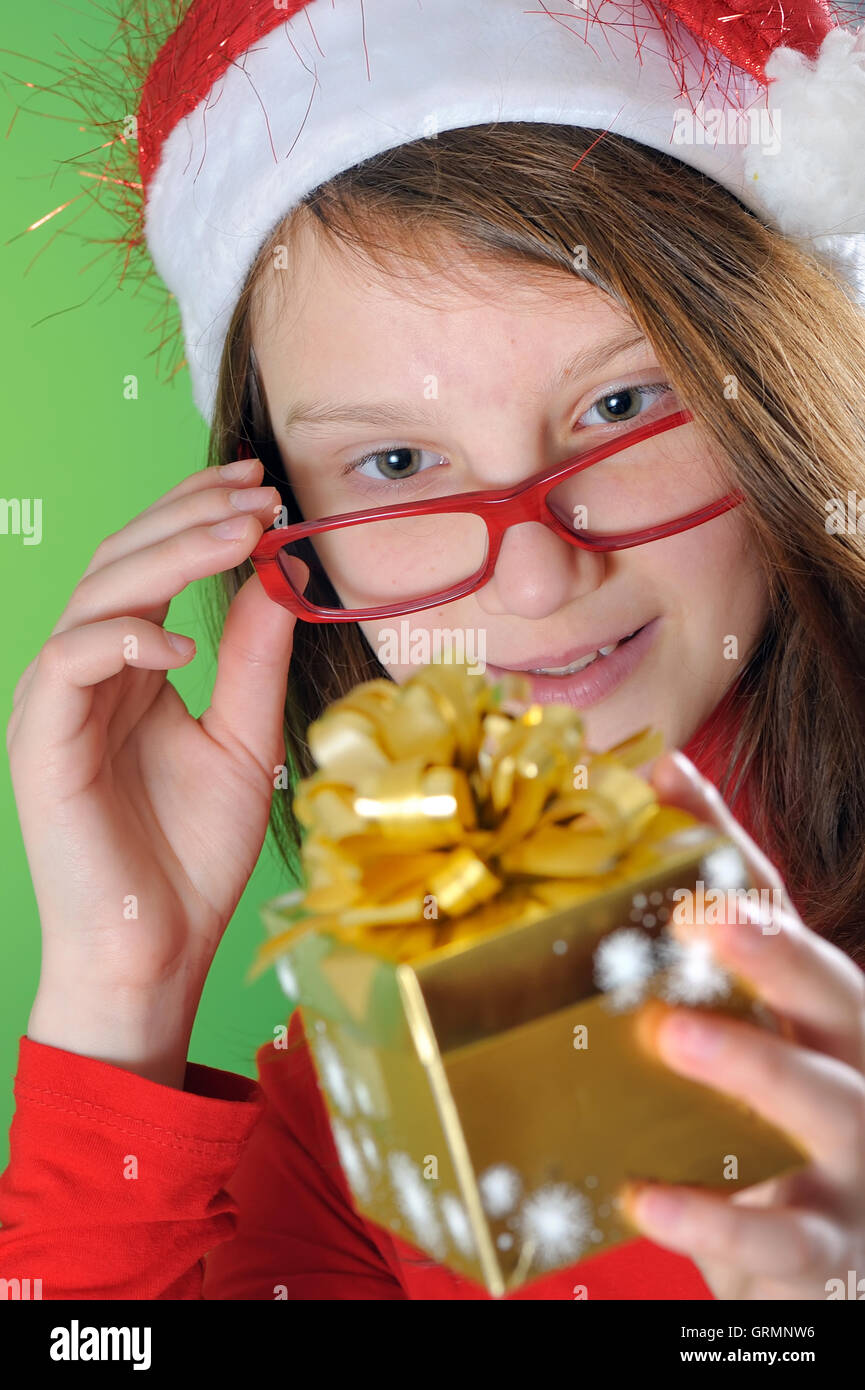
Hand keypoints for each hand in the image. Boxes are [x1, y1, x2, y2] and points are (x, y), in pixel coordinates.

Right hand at [8, 457, 307, 1083]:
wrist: (158, 948)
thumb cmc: (194, 853)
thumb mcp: (244, 739)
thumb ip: (255, 659)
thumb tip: (283, 574)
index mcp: (132, 668)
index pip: (155, 566)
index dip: (200, 516)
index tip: (264, 489)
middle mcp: (89, 672)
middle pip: (124, 562)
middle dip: (189, 515)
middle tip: (256, 492)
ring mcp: (59, 703)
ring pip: (97, 596)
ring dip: (168, 555)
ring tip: (239, 535)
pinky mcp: (40, 741)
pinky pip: (67, 664)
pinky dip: (122, 641)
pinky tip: (181, 644)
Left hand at [620, 750, 864, 1299]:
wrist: (831, 1252)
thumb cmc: (772, 1125)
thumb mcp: (742, 1034)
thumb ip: (686, 951)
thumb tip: (629, 811)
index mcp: (821, 1001)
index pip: (776, 905)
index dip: (723, 842)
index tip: (667, 783)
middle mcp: (854, 1060)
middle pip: (831, 988)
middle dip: (772, 949)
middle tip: (702, 916)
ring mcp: (856, 1153)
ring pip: (822, 1101)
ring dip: (753, 1065)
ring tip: (672, 1036)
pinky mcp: (830, 1242)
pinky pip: (779, 1234)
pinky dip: (713, 1217)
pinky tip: (644, 1196)